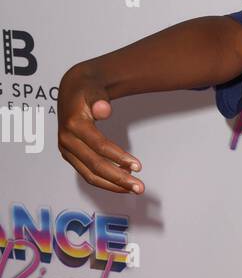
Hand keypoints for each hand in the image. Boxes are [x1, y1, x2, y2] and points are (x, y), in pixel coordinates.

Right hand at [57, 66, 143, 193]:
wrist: (72, 90)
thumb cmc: (87, 90)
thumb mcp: (94, 89)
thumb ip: (100, 100)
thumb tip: (104, 109)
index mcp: (73, 124)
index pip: (99, 146)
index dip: (119, 157)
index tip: (138, 166)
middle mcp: (66, 140)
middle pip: (94, 166)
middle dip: (118, 178)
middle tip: (139, 187)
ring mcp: (67, 150)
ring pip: (90, 175)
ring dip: (113, 185)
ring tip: (134, 188)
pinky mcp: (71, 156)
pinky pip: (88, 173)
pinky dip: (105, 181)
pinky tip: (123, 182)